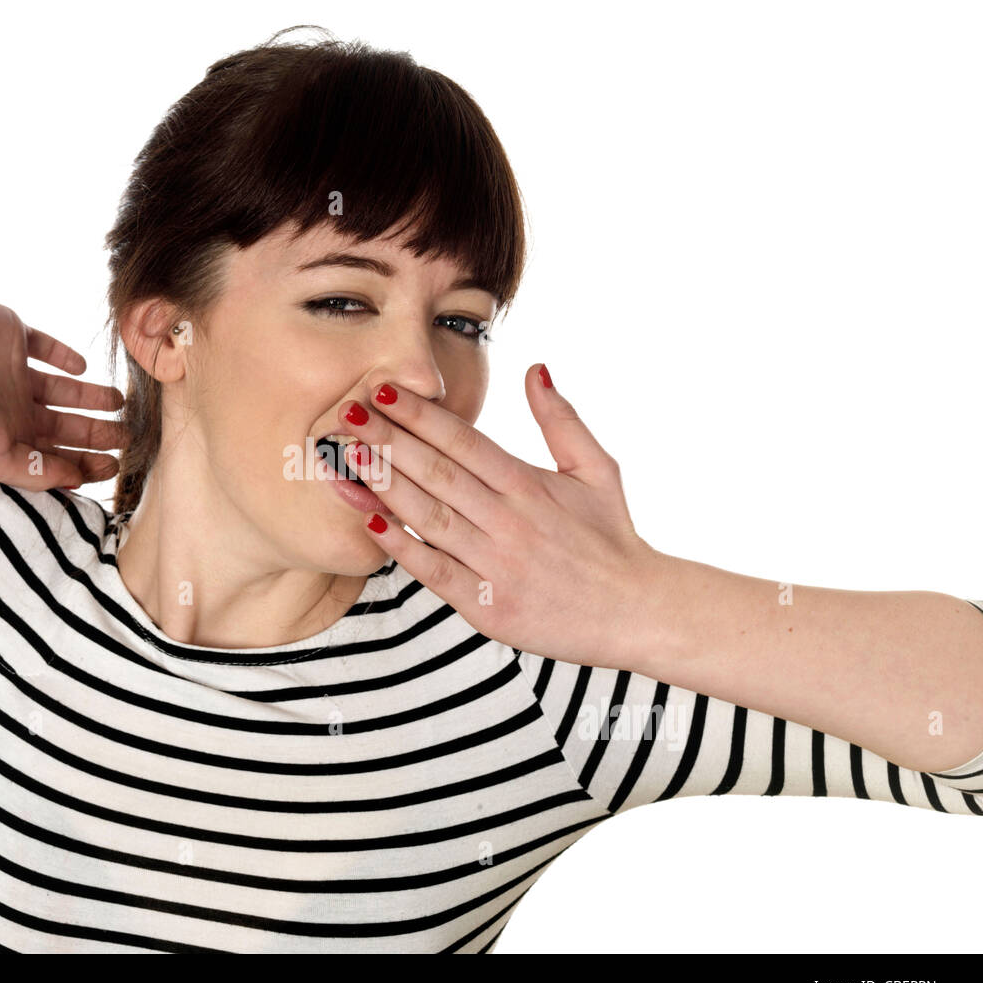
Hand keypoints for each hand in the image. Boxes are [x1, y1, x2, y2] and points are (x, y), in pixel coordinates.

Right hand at [0, 293, 125, 490]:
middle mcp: (12, 407)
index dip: (86, 462)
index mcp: (7, 438)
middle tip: (129, 436)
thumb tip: (74, 481)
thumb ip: (36, 472)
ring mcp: (12, 371)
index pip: (56, 455)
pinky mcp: (12, 336)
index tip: (114, 465)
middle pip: (66, 425)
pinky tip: (82, 368)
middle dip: (98, 433)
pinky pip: (46, 348)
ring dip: (93, 397)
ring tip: (120, 403)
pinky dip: (67, 357)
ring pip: (64, 389)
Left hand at [336, 364, 666, 668]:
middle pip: (438, 473)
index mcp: (530, 486)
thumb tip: (535, 370)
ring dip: (385, 485)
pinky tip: (369, 522)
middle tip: (347, 412)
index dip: (422, 415)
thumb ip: (561, 421)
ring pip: (430, 517)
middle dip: (389, 440)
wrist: (635, 612)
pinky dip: (401, 547)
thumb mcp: (597, 471)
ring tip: (347, 456)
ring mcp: (496, 563)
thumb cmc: (613, 539)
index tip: (386, 389)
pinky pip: (434, 571)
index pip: (465, 442)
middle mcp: (510, 521)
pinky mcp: (487, 603)